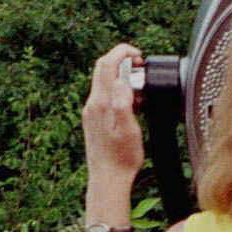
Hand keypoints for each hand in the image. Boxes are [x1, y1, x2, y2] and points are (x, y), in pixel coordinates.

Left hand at [82, 43, 144, 183]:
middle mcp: (92, 104)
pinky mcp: (93, 119)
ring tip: (140, 91)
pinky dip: (117, 91)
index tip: (139, 56)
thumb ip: (123, 102)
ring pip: (104, 81)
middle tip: (141, 68)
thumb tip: (123, 80)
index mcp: (101, 102)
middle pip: (103, 68)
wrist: (107, 180)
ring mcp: (91, 111)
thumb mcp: (129, 129)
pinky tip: (132, 105)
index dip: (123, 52)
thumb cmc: (121, 158)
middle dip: (122, 61)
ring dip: (121, 77)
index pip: (107, 63)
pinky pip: (104, 95)